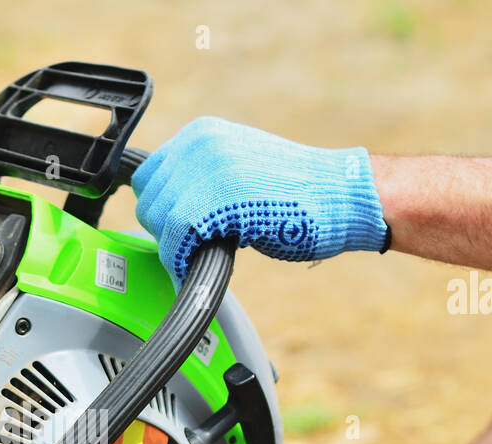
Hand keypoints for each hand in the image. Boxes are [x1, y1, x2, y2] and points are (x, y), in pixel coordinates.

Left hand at [131, 117, 389, 282]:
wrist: (342, 196)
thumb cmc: (296, 193)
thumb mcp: (239, 169)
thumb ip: (201, 179)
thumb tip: (165, 209)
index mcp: (201, 134)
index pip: (149, 178)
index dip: (162, 211)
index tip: (181, 229)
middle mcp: (199, 144)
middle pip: (149, 202)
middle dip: (168, 231)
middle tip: (198, 245)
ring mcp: (207, 169)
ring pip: (158, 221)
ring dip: (176, 247)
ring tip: (206, 252)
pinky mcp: (216, 198)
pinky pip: (176, 238)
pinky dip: (182, 259)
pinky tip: (203, 262)